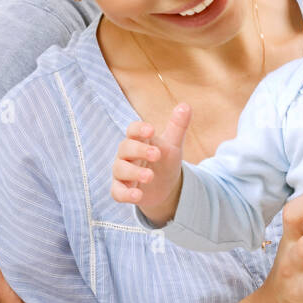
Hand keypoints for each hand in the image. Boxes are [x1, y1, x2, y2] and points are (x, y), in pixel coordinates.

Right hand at [111, 109, 190, 224]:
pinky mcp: (122, 190)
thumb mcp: (173, 144)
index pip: (132, 130)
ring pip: (120, 169)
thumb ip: (178, 126)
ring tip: (150, 176)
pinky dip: (125, 194)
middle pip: (125, 148)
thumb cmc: (164, 160)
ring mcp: (122, 172)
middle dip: (139, 150)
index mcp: (138, 140)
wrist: (164, 186)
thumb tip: (186, 105)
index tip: (152, 130)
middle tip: (157, 154)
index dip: (139, 129)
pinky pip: (117, 192)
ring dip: (133, 172)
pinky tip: (137, 196)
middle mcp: (127, 155)